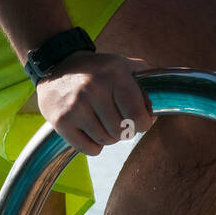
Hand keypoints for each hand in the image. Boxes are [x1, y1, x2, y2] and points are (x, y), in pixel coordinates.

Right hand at [35, 51, 153, 155]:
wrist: (56, 66)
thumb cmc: (96, 70)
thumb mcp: (122, 65)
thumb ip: (146, 80)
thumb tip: (158, 108)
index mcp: (115, 74)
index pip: (138, 115)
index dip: (144, 124)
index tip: (141, 122)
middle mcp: (95, 89)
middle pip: (122, 131)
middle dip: (124, 130)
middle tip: (117, 121)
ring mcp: (76, 106)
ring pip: (106, 141)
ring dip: (107, 138)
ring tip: (101, 124)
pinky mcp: (61, 122)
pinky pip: (89, 149)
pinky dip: (93, 146)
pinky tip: (89, 132)